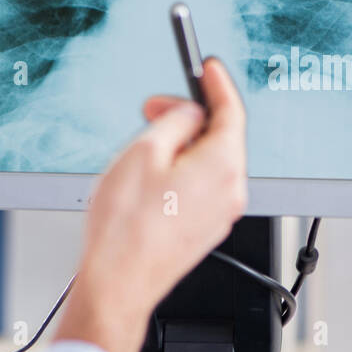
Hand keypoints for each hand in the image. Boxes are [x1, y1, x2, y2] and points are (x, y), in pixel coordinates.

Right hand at [55, 57, 247, 351]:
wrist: (119, 283)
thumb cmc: (126, 226)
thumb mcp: (144, 151)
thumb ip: (176, 121)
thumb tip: (191, 113)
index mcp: (224, 165)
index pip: (231, 111)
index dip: (217, 84)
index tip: (206, 67)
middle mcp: (231, 189)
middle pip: (221, 136)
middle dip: (190, 116)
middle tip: (155, 107)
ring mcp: (221, 212)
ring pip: (210, 162)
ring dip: (183, 145)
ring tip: (145, 144)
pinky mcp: (206, 229)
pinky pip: (202, 186)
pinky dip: (183, 170)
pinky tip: (152, 175)